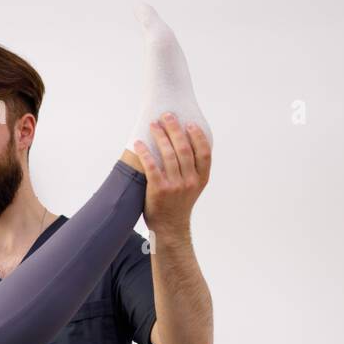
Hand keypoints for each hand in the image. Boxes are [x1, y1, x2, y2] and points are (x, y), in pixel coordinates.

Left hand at [133, 112, 210, 238]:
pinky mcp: (159, 190)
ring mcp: (175, 186)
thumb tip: (186, 141)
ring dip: (160, 136)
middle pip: (184, 149)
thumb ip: (193, 169)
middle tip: (167, 115)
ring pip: (169, 154)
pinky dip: (145, 152)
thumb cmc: (179, 204)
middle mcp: (190, 181)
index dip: (198, 136)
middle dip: (175, 129)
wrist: (169, 228)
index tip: (189, 123)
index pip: (204, 153)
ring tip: (153, 124)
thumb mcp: (194, 188)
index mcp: (201, 179)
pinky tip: (138, 143)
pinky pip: (151, 166)